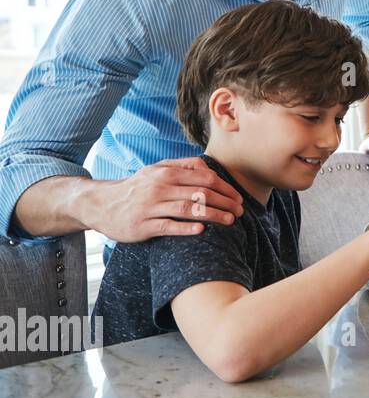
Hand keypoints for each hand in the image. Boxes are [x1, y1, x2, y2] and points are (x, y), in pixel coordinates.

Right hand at [87, 157, 245, 242]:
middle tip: (240, 212)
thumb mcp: (156, 170)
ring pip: (188, 209)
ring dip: (213, 215)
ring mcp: (150, 206)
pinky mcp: (142, 225)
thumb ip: (182, 166)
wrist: (100, 204)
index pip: (205, 178)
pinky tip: (202, 231)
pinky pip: (168, 226)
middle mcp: (159, 187)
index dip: (226, 188)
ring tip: (230, 221)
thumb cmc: (136, 188)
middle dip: (225, 202)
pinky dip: (186, 228)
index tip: (239, 199)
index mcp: (166, 172)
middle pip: (201, 193)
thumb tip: (209, 167)